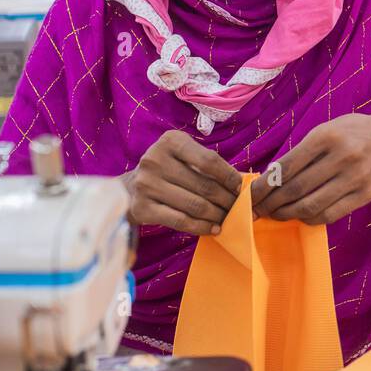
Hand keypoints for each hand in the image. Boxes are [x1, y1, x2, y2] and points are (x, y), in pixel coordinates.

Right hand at [123, 130, 242, 235]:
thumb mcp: (183, 157)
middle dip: (227, 200)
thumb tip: (241, 184)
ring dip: (217, 215)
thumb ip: (207, 165)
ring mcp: (147, 185)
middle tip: (238, 208)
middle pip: (204, 185)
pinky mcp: (142, 208)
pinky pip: (181, 221)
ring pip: (195, 205)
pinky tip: (213, 229)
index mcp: (170, 141)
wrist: (128, 189)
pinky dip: (202, 227)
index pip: (209, 161)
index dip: (229, 177)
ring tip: (227, 219)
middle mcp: (155, 160)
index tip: (240, 189)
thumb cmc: (167, 171)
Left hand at [251, 114, 370, 224]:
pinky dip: (309, 219)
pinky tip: (300, 215)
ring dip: (287, 214)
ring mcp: (356, 178)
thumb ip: (298, 154)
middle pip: (296, 189)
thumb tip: (268, 181)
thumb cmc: (346, 134)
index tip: (250, 197)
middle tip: (257, 210)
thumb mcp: (322, 131)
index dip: (264, 186)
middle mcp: (342, 157)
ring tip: (275, 214)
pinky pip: (329, 215)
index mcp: (326, 137)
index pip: (286, 167)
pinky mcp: (364, 195)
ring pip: (311, 205)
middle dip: (271, 203)